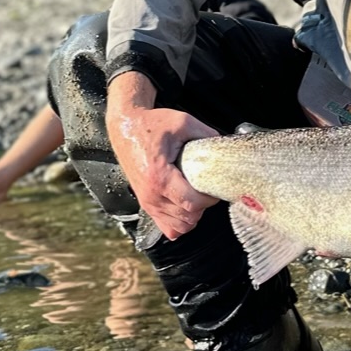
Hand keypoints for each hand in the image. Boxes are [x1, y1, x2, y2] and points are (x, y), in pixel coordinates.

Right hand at [106, 70, 218, 240]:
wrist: (125, 127)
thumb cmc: (150, 125)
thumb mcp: (183, 122)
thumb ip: (206, 134)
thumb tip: (224, 146)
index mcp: (159, 177)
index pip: (192, 204)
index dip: (210, 199)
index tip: (215, 187)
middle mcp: (151, 195)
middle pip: (188, 218)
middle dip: (203, 206)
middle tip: (208, 189)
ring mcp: (147, 202)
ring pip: (179, 227)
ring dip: (193, 215)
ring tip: (197, 196)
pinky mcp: (146, 205)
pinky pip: (167, 228)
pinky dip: (180, 222)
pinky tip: (185, 206)